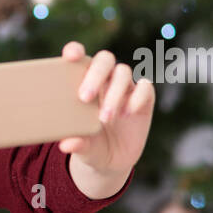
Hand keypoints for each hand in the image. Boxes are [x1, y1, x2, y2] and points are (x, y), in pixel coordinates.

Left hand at [59, 41, 154, 196]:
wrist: (112, 162)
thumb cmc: (90, 146)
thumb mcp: (82, 148)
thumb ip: (77, 144)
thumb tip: (66, 144)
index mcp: (82, 83)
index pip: (79, 58)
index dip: (75, 51)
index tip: (70, 56)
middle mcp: (105, 80)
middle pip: (104, 59)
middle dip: (95, 74)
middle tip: (84, 97)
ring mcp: (126, 88)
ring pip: (123, 72)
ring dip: (114, 93)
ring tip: (104, 118)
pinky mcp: (144, 99)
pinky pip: (145, 87)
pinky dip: (137, 98)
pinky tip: (127, 113)